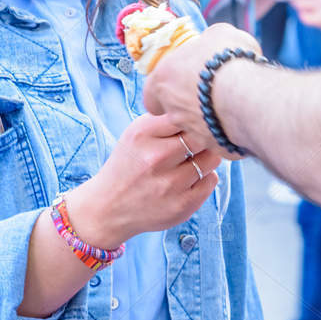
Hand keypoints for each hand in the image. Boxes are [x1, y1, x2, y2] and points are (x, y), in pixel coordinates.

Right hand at [63, 113, 221, 247]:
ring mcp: (170, 183)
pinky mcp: (182, 205)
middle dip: (204, 136)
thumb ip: (165, 118)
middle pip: (203, 135)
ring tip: (193, 161)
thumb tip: (202, 111)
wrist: (109, 208)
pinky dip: (205, 177)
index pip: (186, 114)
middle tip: (199, 142)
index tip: (192, 123)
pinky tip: (190, 179)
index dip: (193, 117)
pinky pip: (212, 180)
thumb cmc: (128, 164)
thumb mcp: (136, 134)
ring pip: (212, 158)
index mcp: (142, 134)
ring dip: (207, 157)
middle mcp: (156, 157)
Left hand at [141, 22, 260, 154]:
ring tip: (232, 104)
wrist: (248, 95)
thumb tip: (214, 43)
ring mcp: (193, 132)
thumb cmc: (227, 60)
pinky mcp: (216, 147)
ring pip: (197, 127)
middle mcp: (173, 110)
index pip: (152, 93)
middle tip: (211, 92)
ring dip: (210, 117)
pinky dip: (228, 130)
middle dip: (191, 103)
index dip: (164, 89)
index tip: (180, 83)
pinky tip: (244, 118)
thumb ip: (209, 41)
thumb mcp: (218, 34)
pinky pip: (220, 139)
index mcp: (163, 80)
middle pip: (175, 111)